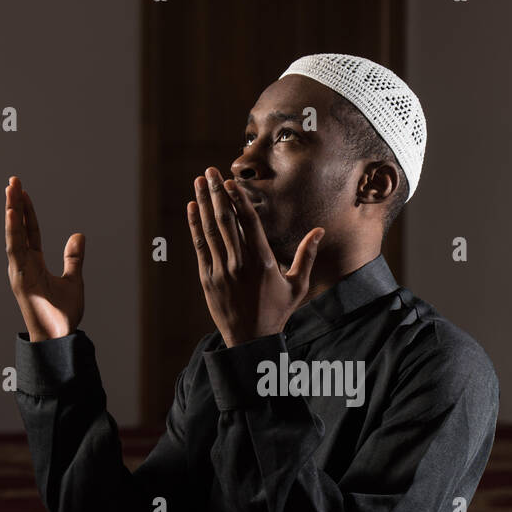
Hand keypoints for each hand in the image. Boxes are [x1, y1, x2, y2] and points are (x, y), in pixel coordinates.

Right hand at [5, 176, 84, 341]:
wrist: (59, 337)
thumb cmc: (63, 314)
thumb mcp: (73, 280)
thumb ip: (74, 258)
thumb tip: (78, 235)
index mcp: (33, 263)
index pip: (29, 231)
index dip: (27, 212)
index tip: (23, 191)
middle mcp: (23, 264)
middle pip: (18, 228)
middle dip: (15, 204)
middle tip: (13, 180)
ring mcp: (19, 270)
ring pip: (13, 234)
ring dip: (12, 211)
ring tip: (11, 189)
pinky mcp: (19, 277)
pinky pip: (15, 249)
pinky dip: (13, 230)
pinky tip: (12, 212)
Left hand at [187, 166, 323, 347]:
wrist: (251, 340)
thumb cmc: (277, 312)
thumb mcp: (297, 286)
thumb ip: (305, 256)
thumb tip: (319, 231)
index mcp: (263, 261)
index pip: (248, 222)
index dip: (238, 199)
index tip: (230, 181)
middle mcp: (240, 263)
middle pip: (226, 220)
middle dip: (217, 193)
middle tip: (210, 171)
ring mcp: (221, 271)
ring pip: (210, 230)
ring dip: (203, 204)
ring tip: (199, 182)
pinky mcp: (208, 279)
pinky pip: (200, 247)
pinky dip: (195, 226)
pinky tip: (192, 208)